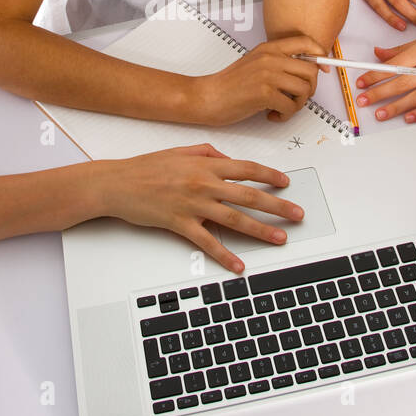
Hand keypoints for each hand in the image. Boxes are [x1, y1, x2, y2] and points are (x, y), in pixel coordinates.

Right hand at [101, 144, 303, 273]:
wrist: (117, 183)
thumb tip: (227, 159)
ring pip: (235, 219)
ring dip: (261, 230)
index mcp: (206, 164)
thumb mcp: (180, 151)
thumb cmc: (146, 167)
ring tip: (280, 239)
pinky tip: (239, 265)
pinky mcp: (180, 223)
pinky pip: (207, 242)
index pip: (246, 169)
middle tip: (297, 214)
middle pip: (249, 195)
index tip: (286, 183)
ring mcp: (193, 204)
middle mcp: (204, 183)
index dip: (269, 175)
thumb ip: (207, 152)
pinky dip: (225, 255)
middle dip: (278, 206)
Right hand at [193, 34, 327, 124]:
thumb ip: (278, 63)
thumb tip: (306, 71)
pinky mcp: (263, 93)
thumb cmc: (229, 85)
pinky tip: (271, 115)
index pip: (306, 43)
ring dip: (297, 105)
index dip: (320, 57)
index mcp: (268, 48)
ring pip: (304, 90)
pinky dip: (284, 116)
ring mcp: (267, 75)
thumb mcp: (255, 63)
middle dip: (309, 89)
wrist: (206, 97)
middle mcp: (270, 58)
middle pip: (311, 71)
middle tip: (296, 98)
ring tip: (282, 108)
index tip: (323, 70)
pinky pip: (291, 107)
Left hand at [356, 18, 415, 121]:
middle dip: (379, 93)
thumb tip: (380, 55)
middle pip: (402, 82)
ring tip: (379, 113)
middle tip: (363, 100)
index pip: (395, 65)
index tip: (362, 82)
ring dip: (396, 107)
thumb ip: (404, 48)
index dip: (376, 75)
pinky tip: (408, 117)